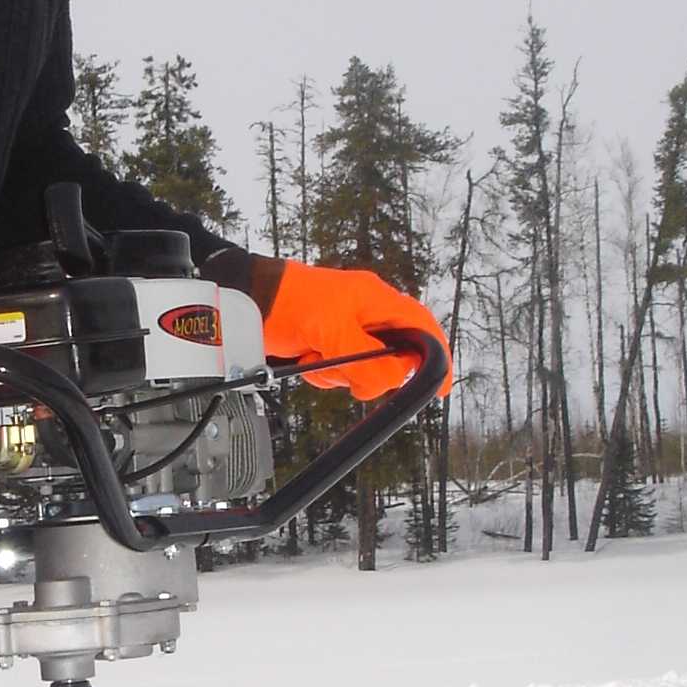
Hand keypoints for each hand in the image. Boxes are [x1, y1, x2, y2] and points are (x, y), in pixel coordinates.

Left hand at [259, 259, 452, 399]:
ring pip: (364, 370)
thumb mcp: (334, 333)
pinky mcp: (328, 348)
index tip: (439, 386)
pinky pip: (340, 373)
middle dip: (370, 370)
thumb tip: (391, 381)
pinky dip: (324, 374)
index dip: (435, 354)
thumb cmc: (289, 302)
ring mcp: (347, 333)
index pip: (421, 327)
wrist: (247, 305)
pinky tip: (306, 360)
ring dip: (341, 373)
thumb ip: (368, 359)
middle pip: (392, 357)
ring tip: (317, 357)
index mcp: (377, 300)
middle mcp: (366, 315)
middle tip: (348, 370)